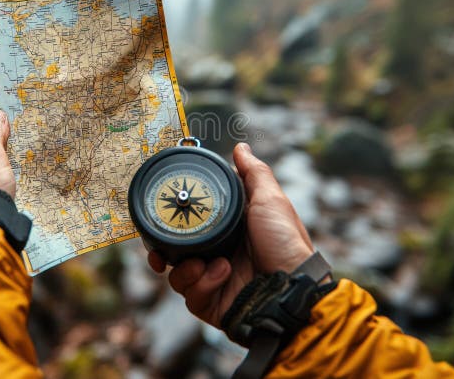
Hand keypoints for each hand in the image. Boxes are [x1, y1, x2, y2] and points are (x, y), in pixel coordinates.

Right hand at [147, 142, 313, 327]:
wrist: (294, 287)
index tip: (161, 215)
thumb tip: (240, 147)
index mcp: (227, 233)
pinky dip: (201, 284)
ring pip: (178, 277)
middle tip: (159, 251)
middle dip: (163, 252)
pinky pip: (191, 296)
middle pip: (176, 253)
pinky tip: (221, 275)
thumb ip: (253, 173)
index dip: (172, 223)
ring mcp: (214, 283)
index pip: (189, 226)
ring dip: (187, 269)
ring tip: (207, 263)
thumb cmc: (286, 242)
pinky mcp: (213, 305)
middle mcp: (218, 256)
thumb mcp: (269, 200)